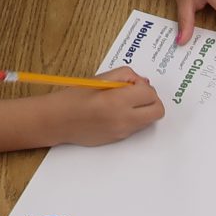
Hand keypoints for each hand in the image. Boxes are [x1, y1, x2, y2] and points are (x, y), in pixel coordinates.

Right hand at [47, 67, 163, 145]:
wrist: (57, 122)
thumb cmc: (74, 98)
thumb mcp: (100, 78)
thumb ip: (125, 75)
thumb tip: (142, 82)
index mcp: (117, 101)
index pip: (150, 94)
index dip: (143, 86)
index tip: (131, 83)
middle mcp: (123, 119)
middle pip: (157, 111)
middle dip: (151, 100)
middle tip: (135, 93)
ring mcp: (122, 132)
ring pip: (149, 120)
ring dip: (143, 109)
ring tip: (123, 102)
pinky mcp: (119, 139)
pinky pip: (137, 127)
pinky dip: (133, 118)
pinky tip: (115, 112)